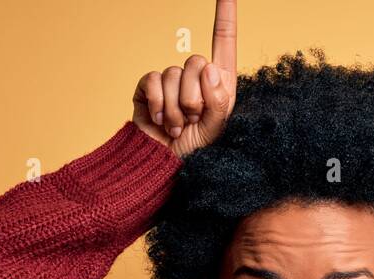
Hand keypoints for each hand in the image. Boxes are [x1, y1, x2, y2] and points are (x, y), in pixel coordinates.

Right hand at [133, 0, 237, 158]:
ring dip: (175, 108)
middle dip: (194, 97)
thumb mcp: (216, 130)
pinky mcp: (148, 87)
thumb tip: (209, 67)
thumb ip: (219, 100)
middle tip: (192, 122)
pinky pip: (152, 80)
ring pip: (173, 74)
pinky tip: (160, 122)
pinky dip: (156, 104)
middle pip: (196, 61)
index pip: (224, 42)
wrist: (164, 167)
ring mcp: (170, 82)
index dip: (225, 16)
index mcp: (219, 83)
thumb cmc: (195, 152)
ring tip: (177, 128)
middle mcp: (196, 78)